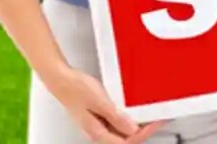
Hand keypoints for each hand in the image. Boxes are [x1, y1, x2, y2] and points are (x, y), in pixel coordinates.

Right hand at [44, 64, 165, 142]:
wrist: (59, 79)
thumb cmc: (74, 88)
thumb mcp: (99, 101)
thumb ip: (116, 117)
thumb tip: (133, 129)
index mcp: (98, 132)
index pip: (127, 141)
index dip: (144, 133)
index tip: (155, 123)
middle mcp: (98, 132)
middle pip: (126, 139)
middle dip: (143, 130)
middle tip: (157, 119)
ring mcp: (98, 125)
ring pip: (122, 131)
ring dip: (136, 124)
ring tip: (149, 114)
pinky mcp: (97, 116)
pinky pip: (116, 122)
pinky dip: (127, 117)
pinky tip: (133, 109)